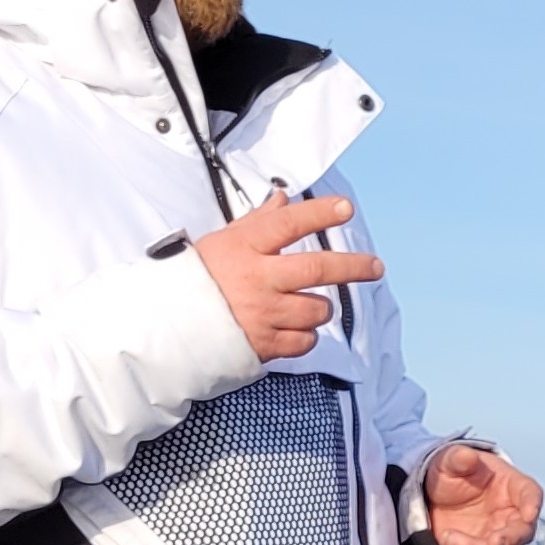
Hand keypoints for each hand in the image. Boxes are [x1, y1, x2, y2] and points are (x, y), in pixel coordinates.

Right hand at [194, 194, 384, 362]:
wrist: (168, 326)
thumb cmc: (198, 279)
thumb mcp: (223, 241)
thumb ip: (257, 222)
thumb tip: (282, 200)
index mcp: (245, 248)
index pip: (289, 224)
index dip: (320, 215)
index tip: (345, 209)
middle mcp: (258, 279)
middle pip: (318, 268)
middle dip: (354, 267)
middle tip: (376, 267)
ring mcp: (263, 313)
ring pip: (317, 309)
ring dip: (318, 308)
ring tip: (302, 306)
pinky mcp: (265, 344)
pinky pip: (305, 340)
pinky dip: (304, 335)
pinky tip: (290, 328)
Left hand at [419, 441, 544, 544]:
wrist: (431, 498)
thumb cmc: (449, 474)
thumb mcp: (449, 461)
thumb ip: (457, 458)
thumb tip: (465, 456)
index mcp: (512, 487)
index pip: (531, 494)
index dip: (533, 504)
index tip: (530, 512)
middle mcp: (511, 517)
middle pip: (523, 534)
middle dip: (510, 540)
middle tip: (493, 542)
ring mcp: (497, 539)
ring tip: (446, 538)